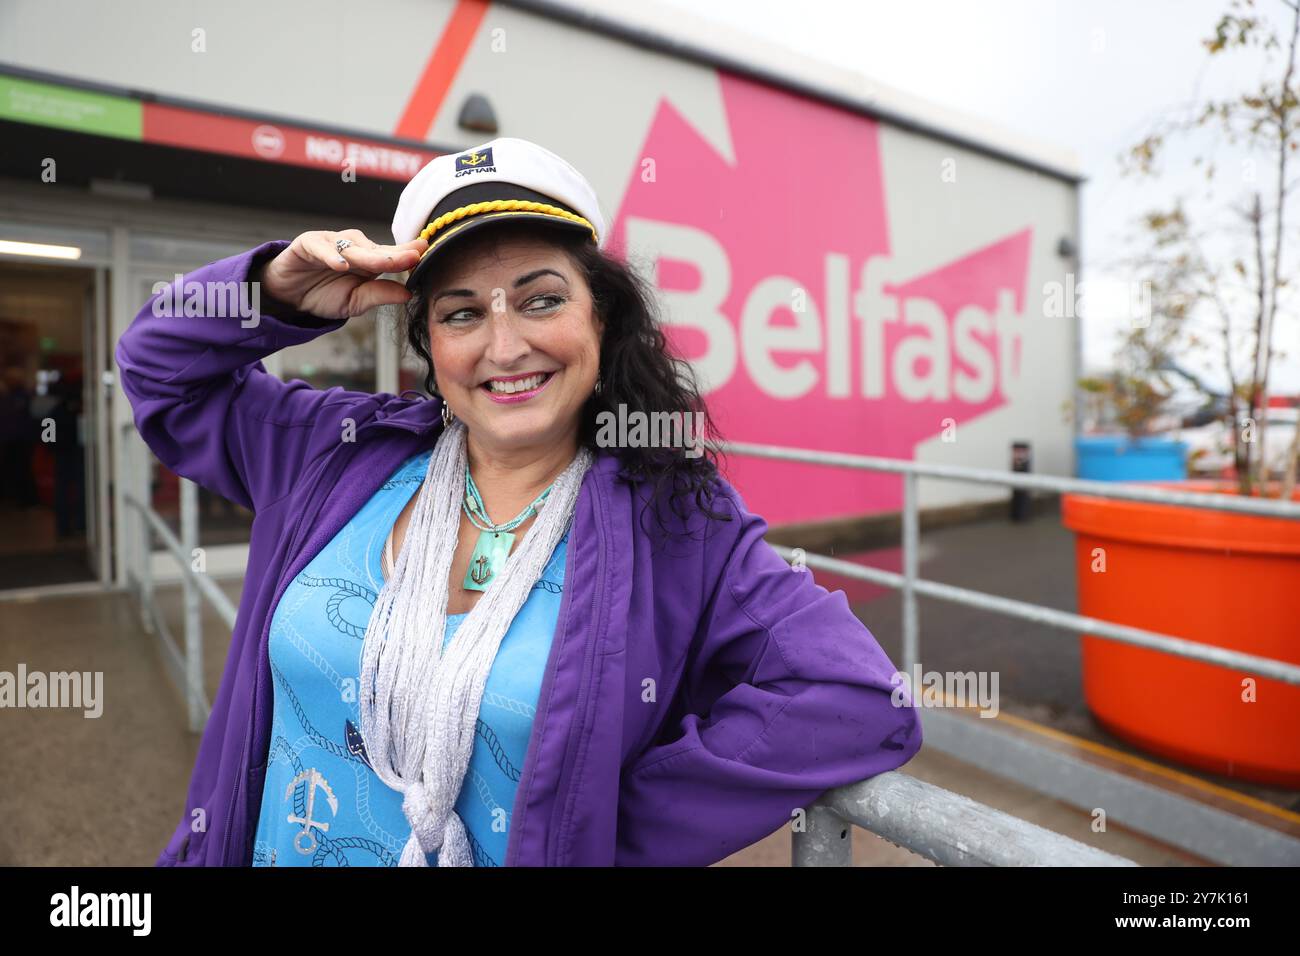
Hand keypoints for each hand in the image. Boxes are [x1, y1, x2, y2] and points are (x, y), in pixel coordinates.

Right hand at [255, 229, 428, 319]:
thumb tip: (407, 294)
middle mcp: (353, 247)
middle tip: (414, 256)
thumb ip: (379, 295)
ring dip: (367, 256)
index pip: (391, 255)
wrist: (288, 296)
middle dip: (395, 254)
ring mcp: (332, 242)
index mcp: (369, 261)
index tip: (426, 252)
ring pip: (353, 247)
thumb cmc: (323, 295)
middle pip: (377, 251)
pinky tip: (341, 265)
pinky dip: (331, 255)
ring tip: (383, 264)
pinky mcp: (309, 243)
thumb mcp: (355, 302)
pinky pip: (321, 247)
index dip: (407, 253)